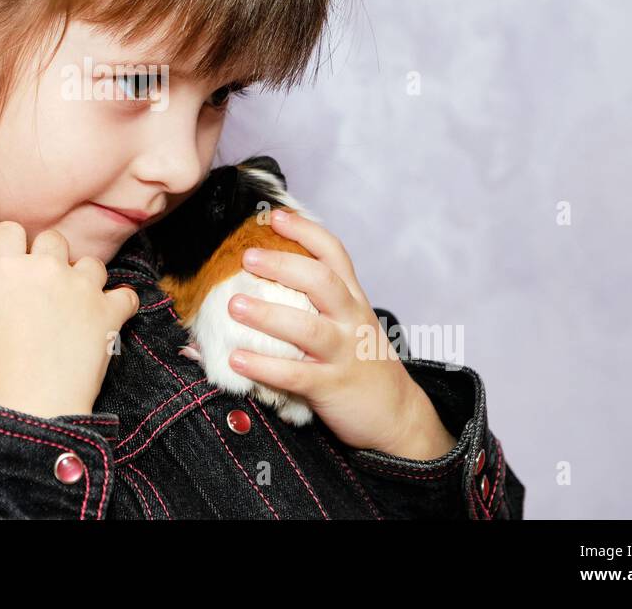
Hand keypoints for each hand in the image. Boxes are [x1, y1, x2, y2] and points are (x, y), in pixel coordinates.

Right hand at [0, 221, 140, 418]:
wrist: (35, 405)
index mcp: (8, 269)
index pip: (11, 229)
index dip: (11, 244)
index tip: (10, 264)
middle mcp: (47, 269)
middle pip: (52, 240)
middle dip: (48, 257)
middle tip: (40, 287)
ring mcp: (82, 288)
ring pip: (90, 263)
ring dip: (83, 277)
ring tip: (72, 301)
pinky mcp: (108, 311)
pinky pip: (125, 294)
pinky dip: (119, 303)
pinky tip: (107, 316)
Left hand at [227, 209, 456, 458]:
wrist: (397, 415)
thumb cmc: (360, 364)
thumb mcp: (345, 326)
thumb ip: (307, 307)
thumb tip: (245, 293)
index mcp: (352, 299)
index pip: (333, 253)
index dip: (305, 230)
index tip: (275, 216)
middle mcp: (351, 319)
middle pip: (322, 282)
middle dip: (283, 265)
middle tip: (247, 257)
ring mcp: (344, 353)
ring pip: (308, 327)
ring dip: (267, 314)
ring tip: (234, 306)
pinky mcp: (333, 386)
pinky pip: (297, 374)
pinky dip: (265, 366)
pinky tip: (237, 359)